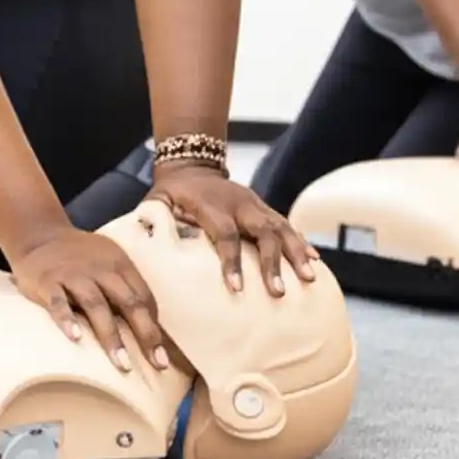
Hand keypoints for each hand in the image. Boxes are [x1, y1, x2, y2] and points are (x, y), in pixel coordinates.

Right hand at [10, 226, 169, 373]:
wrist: (38, 235)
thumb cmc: (80, 258)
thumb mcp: (107, 262)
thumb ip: (125, 288)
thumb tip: (150, 327)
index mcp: (119, 264)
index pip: (144, 296)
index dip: (155, 326)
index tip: (161, 356)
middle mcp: (100, 268)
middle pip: (127, 301)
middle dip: (144, 334)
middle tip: (156, 364)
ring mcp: (73, 274)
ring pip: (96, 305)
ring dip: (111, 335)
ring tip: (122, 364)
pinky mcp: (47, 281)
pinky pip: (57, 302)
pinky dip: (66, 319)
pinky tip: (75, 338)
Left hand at [147, 162, 317, 297]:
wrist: (193, 166)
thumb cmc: (173, 192)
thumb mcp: (158, 201)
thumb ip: (153, 219)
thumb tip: (143, 240)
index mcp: (213, 206)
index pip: (226, 235)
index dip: (231, 262)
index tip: (236, 289)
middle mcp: (240, 205)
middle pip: (262, 232)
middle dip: (273, 263)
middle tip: (278, 292)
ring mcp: (255, 206)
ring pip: (281, 228)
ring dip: (296, 253)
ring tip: (309, 277)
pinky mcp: (264, 210)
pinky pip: (287, 225)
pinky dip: (302, 242)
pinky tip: (315, 260)